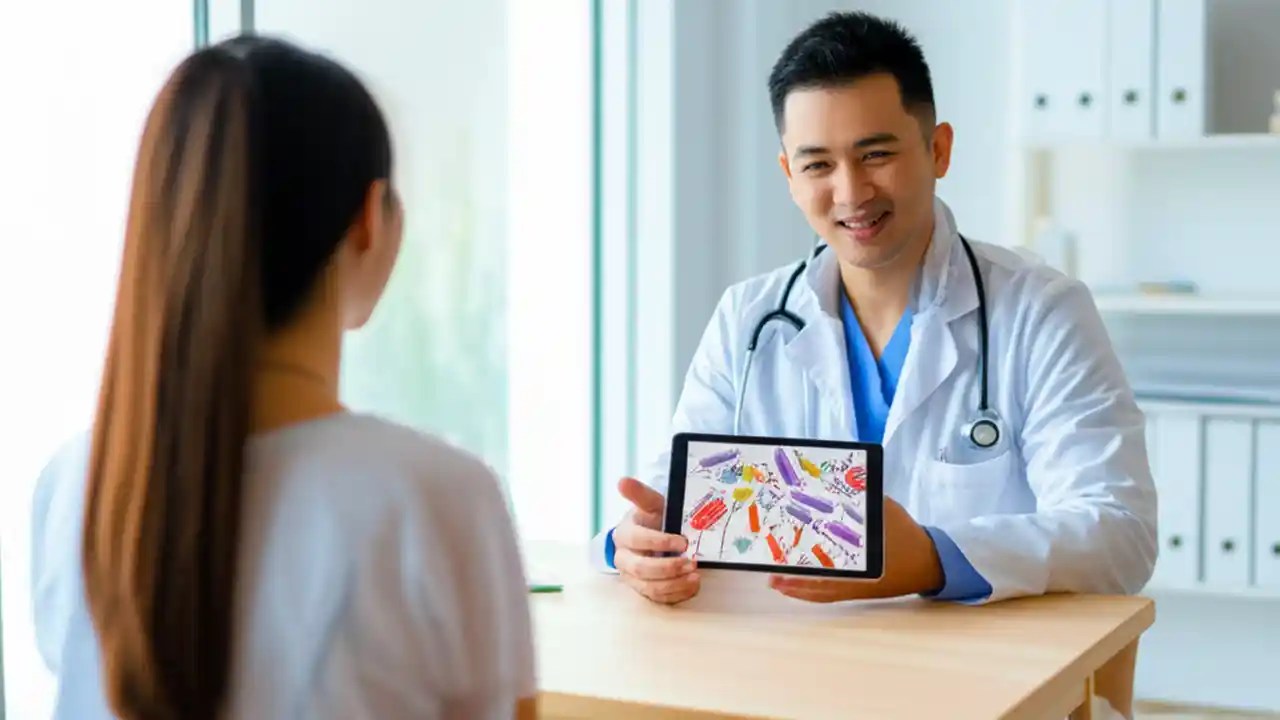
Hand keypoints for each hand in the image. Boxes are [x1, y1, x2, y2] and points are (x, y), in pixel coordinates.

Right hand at [611, 477, 700, 603]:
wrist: (649, 536)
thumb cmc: (652, 520)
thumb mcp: (650, 504)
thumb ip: (640, 494)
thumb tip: (623, 481)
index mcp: (624, 535)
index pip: (638, 540)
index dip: (659, 542)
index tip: (683, 541)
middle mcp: (624, 559)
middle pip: (641, 569)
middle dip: (668, 568)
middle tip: (692, 562)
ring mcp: (633, 578)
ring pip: (649, 587)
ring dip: (674, 584)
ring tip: (695, 576)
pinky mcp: (644, 590)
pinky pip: (659, 598)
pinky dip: (677, 594)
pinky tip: (692, 585)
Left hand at [769, 496, 942, 602]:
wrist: (931, 562)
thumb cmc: (908, 536)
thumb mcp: (887, 511)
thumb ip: (864, 501)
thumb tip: (840, 486)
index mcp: (862, 568)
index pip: (825, 576)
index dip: (801, 577)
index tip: (780, 571)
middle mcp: (857, 583)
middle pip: (817, 587)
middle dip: (793, 583)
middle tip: (770, 575)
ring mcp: (858, 588)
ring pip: (822, 593)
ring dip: (799, 589)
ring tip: (776, 582)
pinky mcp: (862, 589)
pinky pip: (832, 593)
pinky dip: (814, 590)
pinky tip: (802, 582)